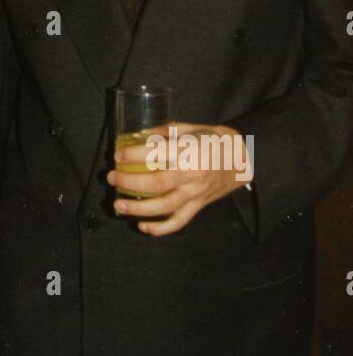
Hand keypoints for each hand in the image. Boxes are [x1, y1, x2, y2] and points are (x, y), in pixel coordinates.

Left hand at [107, 122, 250, 235]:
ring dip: (139, 209)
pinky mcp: (199, 206)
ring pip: (165, 206)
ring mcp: (197, 193)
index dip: (133, 155)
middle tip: (111, 179)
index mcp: (191, 150)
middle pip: (157, 183)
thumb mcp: (190, 127)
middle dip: (129, 183)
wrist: (243, 157)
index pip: (157, 154)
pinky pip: (179, 222)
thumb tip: (134, 136)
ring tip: (118, 206)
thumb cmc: (213, 139)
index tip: (117, 155)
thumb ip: (163, 131)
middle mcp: (194, 174)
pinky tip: (142, 227)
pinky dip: (160, 229)